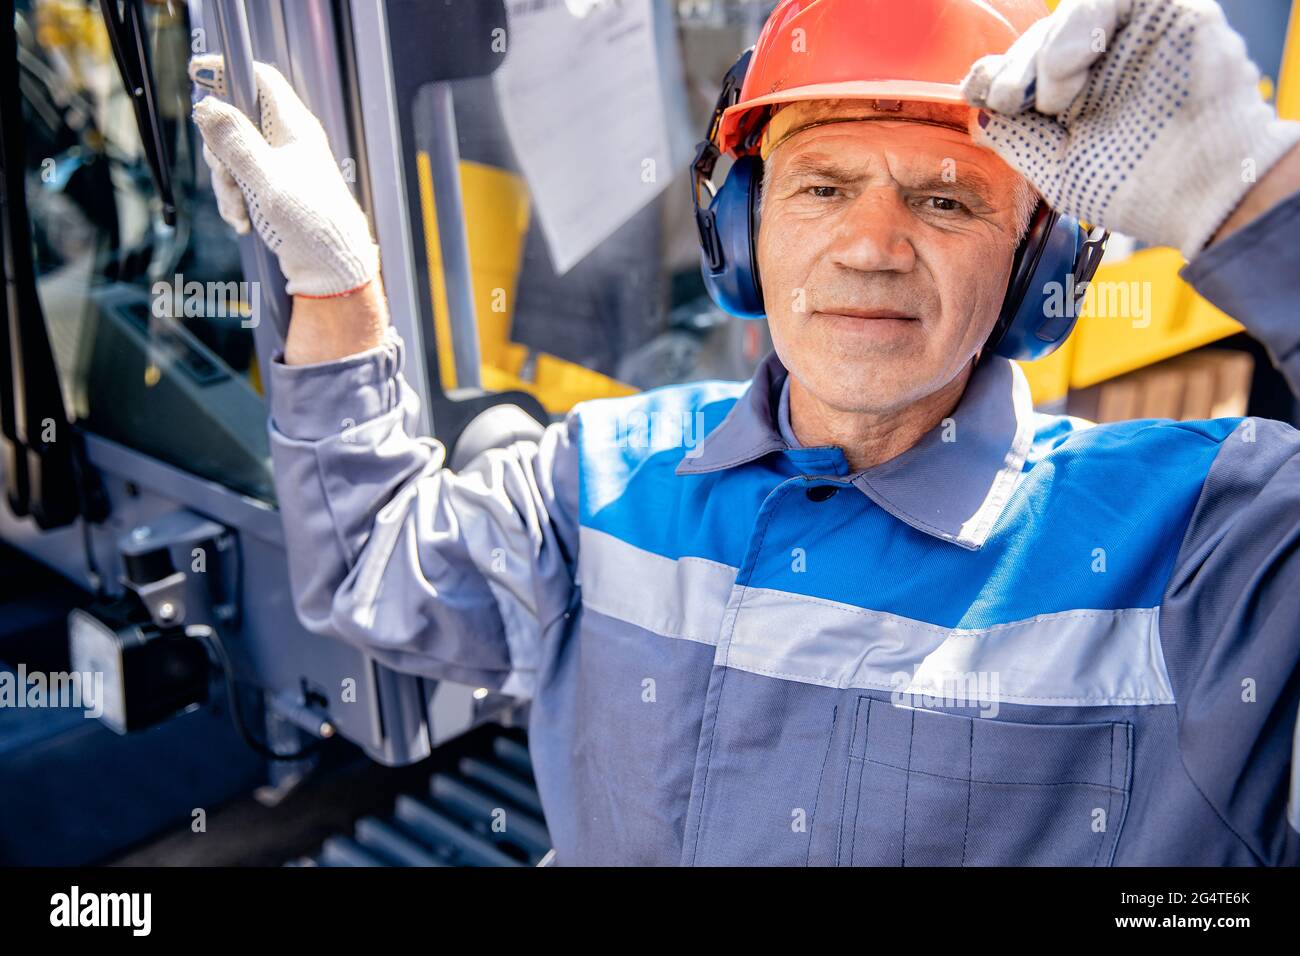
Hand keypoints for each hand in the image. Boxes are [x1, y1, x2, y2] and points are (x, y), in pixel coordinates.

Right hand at [188, 54, 378, 296]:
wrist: (332, 271)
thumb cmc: (311, 224)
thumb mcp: (266, 180)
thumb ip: (236, 142)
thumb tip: (206, 105)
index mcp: (294, 127)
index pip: (260, 79)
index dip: (228, 71)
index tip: (197, 74)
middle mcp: (288, 142)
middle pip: (236, 120)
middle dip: (220, 150)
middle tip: (225, 175)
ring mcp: (280, 166)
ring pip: (233, 156)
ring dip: (227, 184)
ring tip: (238, 212)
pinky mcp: (273, 191)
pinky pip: (241, 183)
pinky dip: (235, 200)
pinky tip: (243, 223)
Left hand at [961, 0, 1299, 259]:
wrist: (1201, 195)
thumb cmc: (1138, 190)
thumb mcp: (1057, 169)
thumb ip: (1017, 138)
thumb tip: (979, 110)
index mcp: (1076, 97)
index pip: (1024, 67)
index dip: (995, 74)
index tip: (978, 92)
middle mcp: (1102, 63)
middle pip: (1041, 40)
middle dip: (1014, 68)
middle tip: (1005, 98)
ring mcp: (1135, 36)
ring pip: (1072, 14)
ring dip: (1044, 52)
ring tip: (1051, 98)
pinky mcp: (1169, 13)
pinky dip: (1079, 29)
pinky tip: (1071, 71)